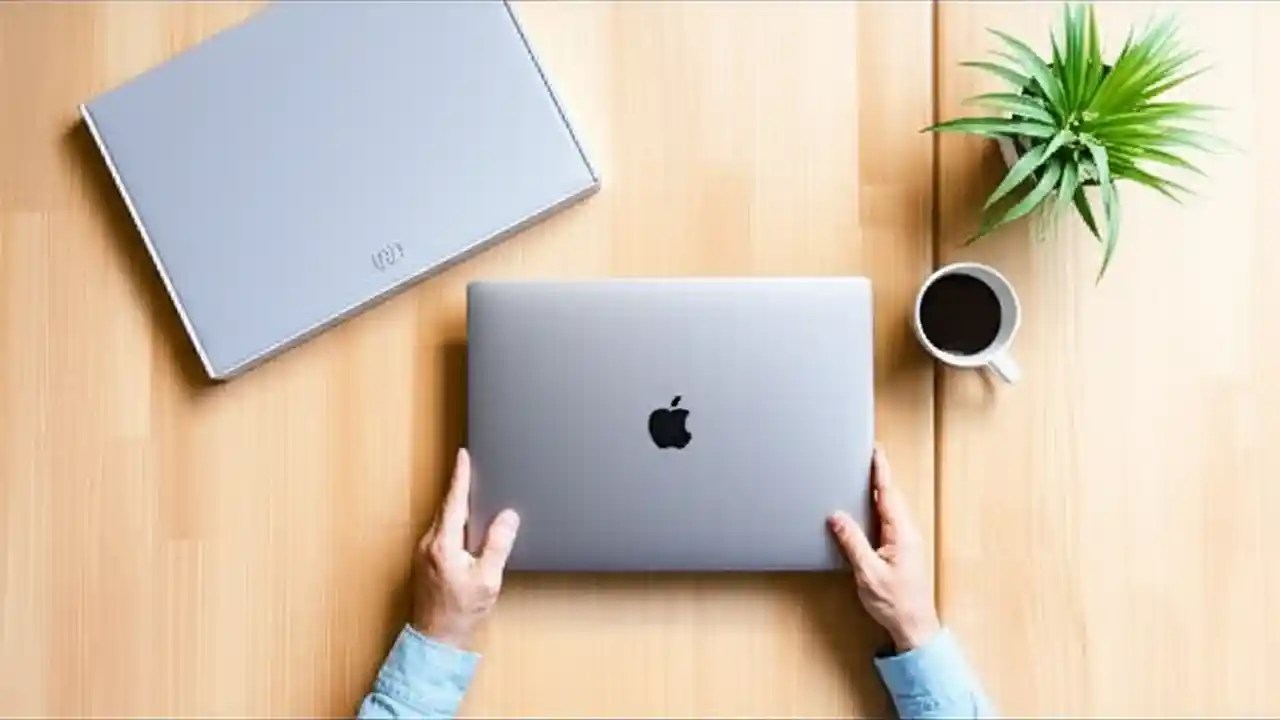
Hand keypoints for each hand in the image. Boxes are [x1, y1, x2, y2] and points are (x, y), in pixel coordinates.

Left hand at [412, 448, 519, 648]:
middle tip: (474, 471)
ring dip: (458, 509)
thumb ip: (498, 545)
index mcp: (443, 545)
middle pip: (447, 508)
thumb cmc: (460, 614)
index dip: (461, 477)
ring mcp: (422, 553)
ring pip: (443, 521)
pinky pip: (440, 533)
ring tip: (475, 498)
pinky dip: (454, 525)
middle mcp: (428, 545)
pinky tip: (465, 529)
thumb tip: (508, 517)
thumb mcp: (488, 579)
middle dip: (461, 490)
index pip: (454, 502)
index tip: (463, 456)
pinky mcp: (422, 561)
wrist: (435, 640)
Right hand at [828, 446, 940, 651]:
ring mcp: (906, 540)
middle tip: (867, 454)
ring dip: (879, 489)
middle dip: (879, 473)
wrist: (914, 626)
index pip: (887, 494)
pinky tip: (868, 506)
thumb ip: (852, 542)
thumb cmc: (895, 602)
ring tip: (866, 473)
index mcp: (901, 533)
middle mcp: (906, 532)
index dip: (880, 470)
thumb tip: (837, 516)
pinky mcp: (901, 549)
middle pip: (890, 495)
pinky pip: (888, 519)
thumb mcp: (867, 572)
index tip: (874, 450)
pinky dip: (878, 506)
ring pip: (890, 507)